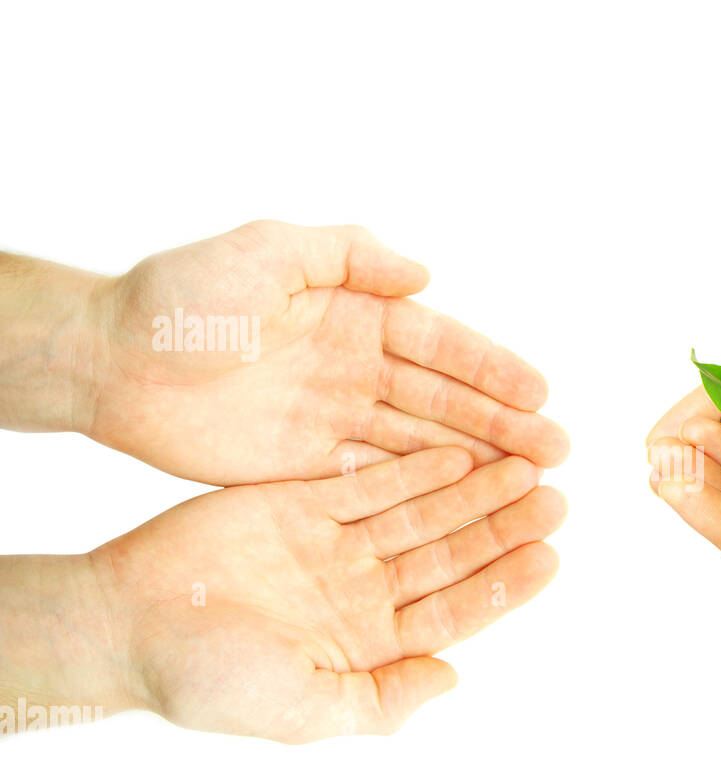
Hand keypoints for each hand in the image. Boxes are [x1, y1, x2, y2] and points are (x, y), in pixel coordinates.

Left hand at [88, 220, 568, 483]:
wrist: (113, 363)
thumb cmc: (184, 298)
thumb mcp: (267, 252)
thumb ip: (348, 257)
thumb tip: (424, 273)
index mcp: (354, 314)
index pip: (437, 344)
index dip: (490, 368)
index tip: (539, 393)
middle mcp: (355, 368)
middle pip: (442, 400)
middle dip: (501, 423)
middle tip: (554, 450)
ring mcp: (334, 418)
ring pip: (420, 443)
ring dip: (475, 460)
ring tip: (528, 481)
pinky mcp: (307, 464)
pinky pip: (377, 475)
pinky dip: (421, 488)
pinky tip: (463, 501)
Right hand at [88, 448, 564, 740]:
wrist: (124, 622)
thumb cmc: (206, 678)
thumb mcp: (301, 710)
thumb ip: (380, 700)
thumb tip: (451, 679)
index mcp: (368, 644)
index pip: (454, 609)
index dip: (503, 584)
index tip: (551, 556)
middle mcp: (361, 591)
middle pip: (449, 554)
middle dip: (502, 527)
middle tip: (554, 497)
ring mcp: (334, 545)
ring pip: (420, 513)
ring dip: (471, 491)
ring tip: (521, 466)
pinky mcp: (301, 505)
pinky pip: (368, 483)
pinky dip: (411, 470)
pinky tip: (456, 452)